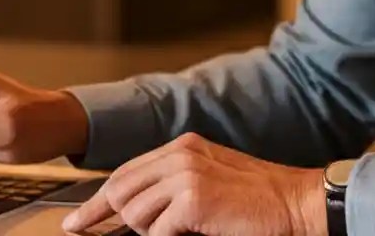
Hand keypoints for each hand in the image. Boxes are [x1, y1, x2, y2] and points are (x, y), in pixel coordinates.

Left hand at [62, 133, 325, 235]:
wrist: (297, 205)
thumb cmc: (259, 202)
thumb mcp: (211, 180)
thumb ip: (175, 185)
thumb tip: (133, 209)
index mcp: (183, 147)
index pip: (126, 172)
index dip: (98, 200)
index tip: (78, 221)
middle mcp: (181, 155)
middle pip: (120, 190)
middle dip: (105, 218)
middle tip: (89, 232)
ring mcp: (186, 175)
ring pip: (134, 214)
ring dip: (149, 233)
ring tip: (181, 231)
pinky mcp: (193, 200)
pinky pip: (156, 233)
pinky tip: (196, 233)